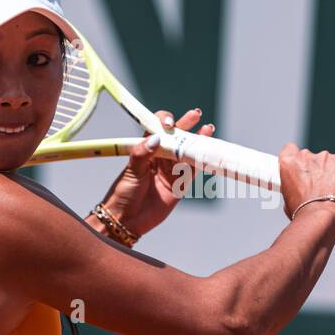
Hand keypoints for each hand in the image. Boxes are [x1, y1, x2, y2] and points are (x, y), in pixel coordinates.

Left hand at [95, 108, 213, 237]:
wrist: (127, 219)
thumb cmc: (124, 193)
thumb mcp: (131, 171)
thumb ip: (142, 154)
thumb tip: (155, 138)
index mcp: (146, 149)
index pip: (157, 129)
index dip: (164, 122)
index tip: (169, 124)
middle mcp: (160, 157)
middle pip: (176, 136)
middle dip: (186, 124)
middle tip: (196, 114)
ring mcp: (172, 169)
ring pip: (188, 150)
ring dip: (199, 140)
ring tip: (208, 129)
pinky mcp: (181, 183)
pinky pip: (195, 169)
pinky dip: (204, 160)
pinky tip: (210, 150)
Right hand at [277, 142, 334, 226]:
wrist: (322, 216)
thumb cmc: (303, 212)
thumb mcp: (288, 197)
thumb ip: (294, 185)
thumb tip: (302, 189)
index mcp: (289, 162)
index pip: (290, 149)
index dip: (296, 158)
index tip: (300, 168)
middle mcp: (308, 156)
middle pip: (314, 158)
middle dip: (317, 170)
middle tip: (319, 187)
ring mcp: (329, 157)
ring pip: (332, 163)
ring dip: (333, 173)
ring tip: (333, 193)